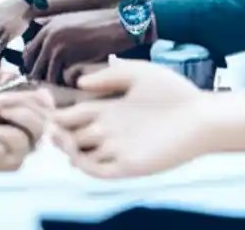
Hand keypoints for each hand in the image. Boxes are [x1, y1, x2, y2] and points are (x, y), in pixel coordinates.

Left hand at [0, 91, 51, 174]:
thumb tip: (48, 94)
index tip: (22, 93)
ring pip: (39, 130)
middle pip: (46, 118)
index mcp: (18, 123)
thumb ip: (22, 99)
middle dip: (26, 103)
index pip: (46, 109)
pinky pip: (22, 142)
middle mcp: (23, 140)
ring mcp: (19, 153)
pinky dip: (5, 132)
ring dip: (19, 114)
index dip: (41, 99)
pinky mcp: (12, 163)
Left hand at [23, 8, 133, 84]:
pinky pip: (58, 78)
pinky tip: (72, 87)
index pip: (28, 52)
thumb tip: (43, 41)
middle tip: (45, 90)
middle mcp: (48, 36)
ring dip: (52, 84)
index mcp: (47, 28)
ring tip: (60, 92)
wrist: (118, 26)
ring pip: (44, 75)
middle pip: (33, 65)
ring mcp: (56, 46)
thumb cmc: (100, 25)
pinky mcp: (68, 57)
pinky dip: (64, 84)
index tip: (37, 77)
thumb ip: (55, 30)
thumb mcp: (72, 21)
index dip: (31, 66)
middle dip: (38, 78)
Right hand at [52, 59, 207, 177]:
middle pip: (72, 134)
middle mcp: (109, 130)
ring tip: (58, 136)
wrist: (202, 116)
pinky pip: (97, 170)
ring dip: (65, 147)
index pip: (74, 113)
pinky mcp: (127, 165)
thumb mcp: (138, 73)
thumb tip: (79, 82)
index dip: (57, 111)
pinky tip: (76, 152)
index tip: (43, 104)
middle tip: (45, 124)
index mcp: (109, 108)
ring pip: (79, 154)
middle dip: (55, 130)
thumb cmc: (174, 92)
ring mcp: (116, 149)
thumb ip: (109, 76)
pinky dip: (82, 164)